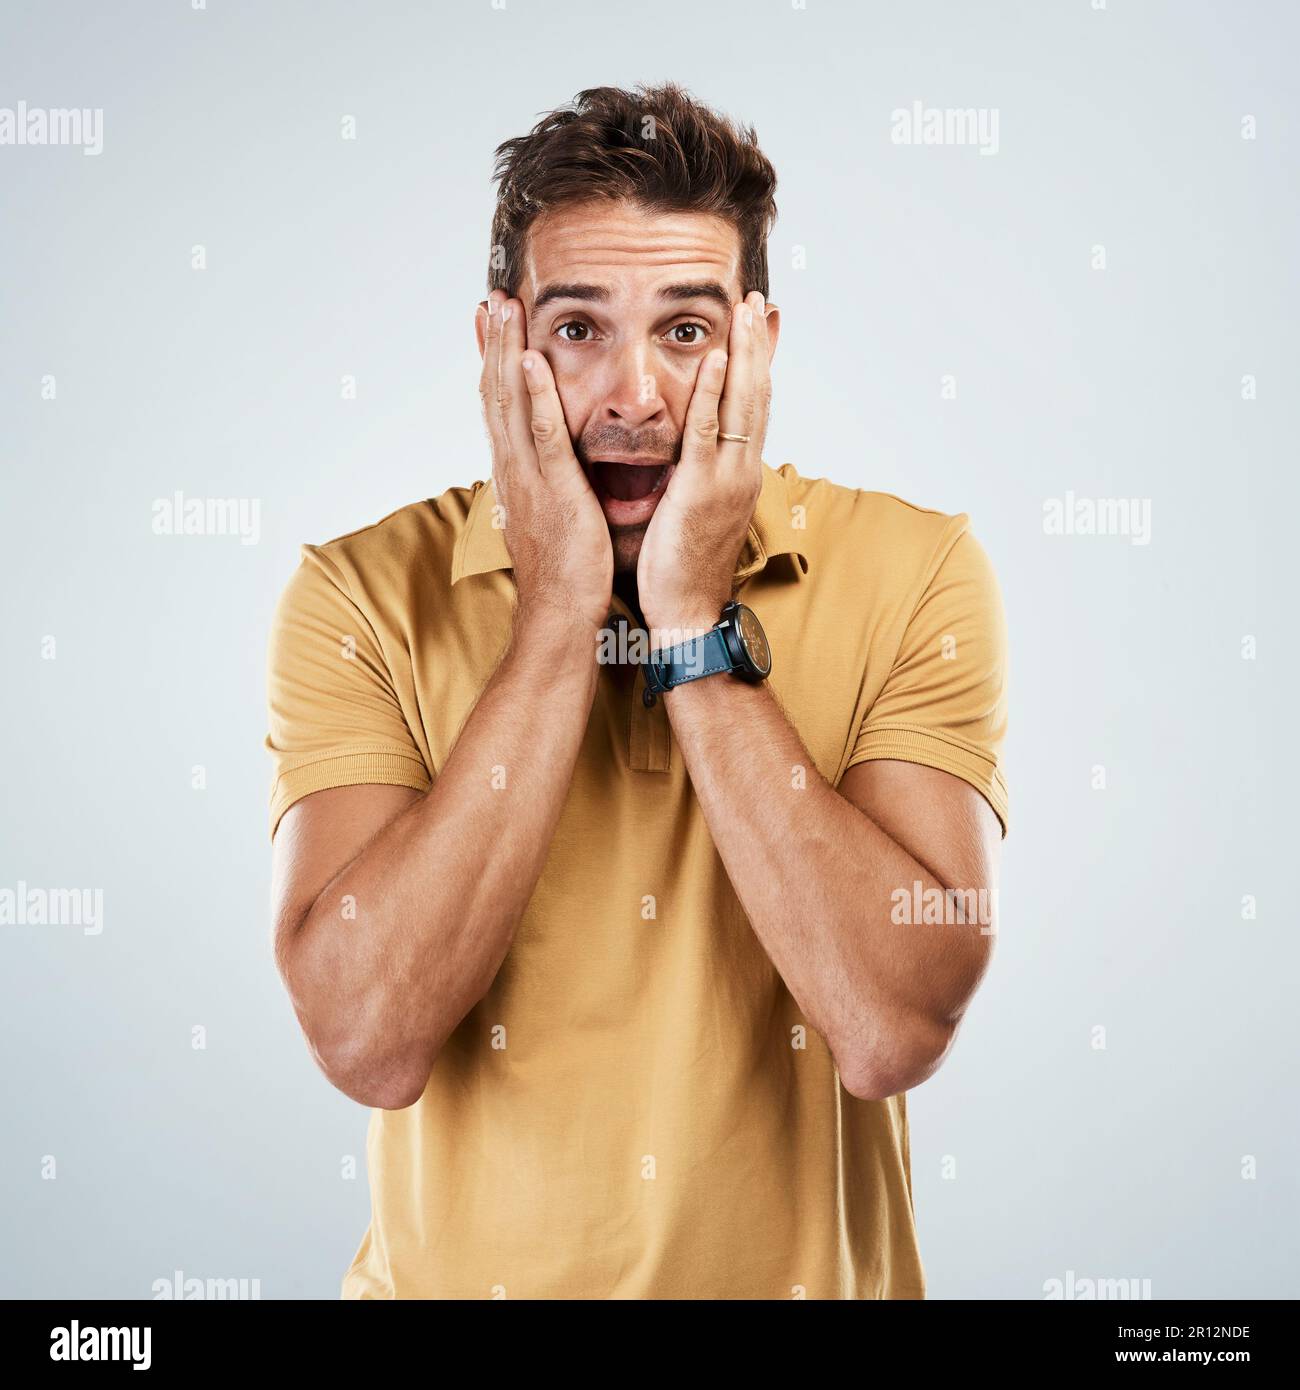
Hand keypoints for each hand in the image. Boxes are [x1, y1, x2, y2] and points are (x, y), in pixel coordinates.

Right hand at [478, 290, 612, 632]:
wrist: (560, 615)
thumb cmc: (564, 575)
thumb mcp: (551, 518)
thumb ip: (548, 486)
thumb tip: (549, 469)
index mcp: (515, 474)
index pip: (498, 407)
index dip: (492, 362)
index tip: (489, 323)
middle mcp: (513, 468)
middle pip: (495, 393)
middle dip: (492, 341)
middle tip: (490, 295)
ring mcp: (529, 477)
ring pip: (511, 402)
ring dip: (505, 350)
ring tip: (504, 305)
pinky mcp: (554, 489)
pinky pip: (542, 433)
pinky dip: (534, 394)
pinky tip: (531, 359)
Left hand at [637, 291, 771, 642]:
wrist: (687, 612)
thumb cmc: (684, 567)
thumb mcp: (696, 510)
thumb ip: (697, 474)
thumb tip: (691, 450)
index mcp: (741, 473)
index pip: (756, 406)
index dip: (761, 363)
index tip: (763, 324)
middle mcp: (743, 469)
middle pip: (758, 394)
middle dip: (759, 344)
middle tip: (758, 299)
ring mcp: (727, 478)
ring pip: (741, 403)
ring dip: (744, 352)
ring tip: (745, 308)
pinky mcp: (701, 489)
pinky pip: (708, 431)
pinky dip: (713, 391)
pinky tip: (714, 357)